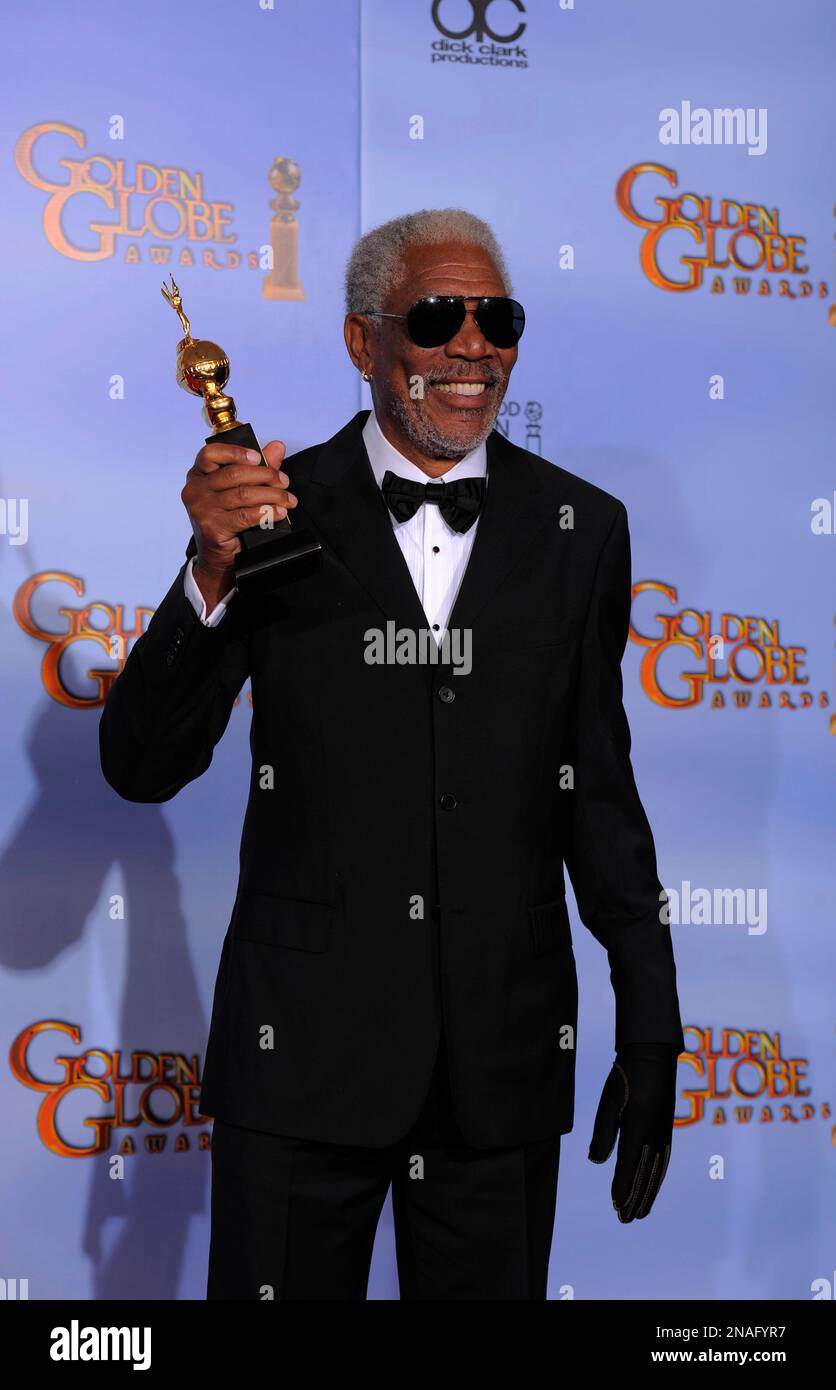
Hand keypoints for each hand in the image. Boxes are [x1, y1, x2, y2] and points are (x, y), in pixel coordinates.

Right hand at [181, 439, 296, 607]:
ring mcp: (201, 509)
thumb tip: (277, 446)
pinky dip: (267, 513)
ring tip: (288, 500)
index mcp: (198, 475)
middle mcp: (195, 490)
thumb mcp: (240, 491)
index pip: (210, 453)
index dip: (236, 452)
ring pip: (243, 494)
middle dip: (266, 476)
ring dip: (272, 496)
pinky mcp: (212, 527)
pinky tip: (279, 513)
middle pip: (234, 474)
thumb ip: (258, 468)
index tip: (258, 457)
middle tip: (285, 482)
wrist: (218, 560)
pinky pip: (245, 515)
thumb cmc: (228, 522)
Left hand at [588, 1043, 677, 1221]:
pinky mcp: (667, 1129)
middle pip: (644, 1175)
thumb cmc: (625, 1077)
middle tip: (625, 1219)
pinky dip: (658, 1178)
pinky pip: (663, 1160)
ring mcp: (663, 1133)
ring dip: (648, 1193)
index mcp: (637, 1128)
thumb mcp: (608, 1102)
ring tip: (641, 1212)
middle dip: (635, 1199)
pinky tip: (653, 1185)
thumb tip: (595, 1161)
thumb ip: (603, 1133)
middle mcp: (653, 1135)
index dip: (622, 1188)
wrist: (652, 1056)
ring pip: (656, 1171)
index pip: (628, 1167)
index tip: (616, 1207)